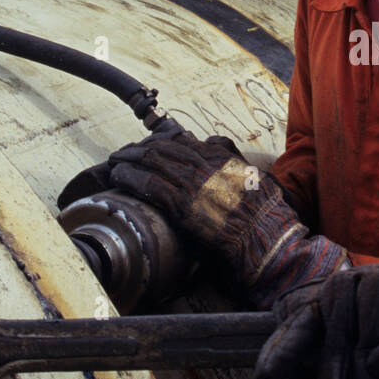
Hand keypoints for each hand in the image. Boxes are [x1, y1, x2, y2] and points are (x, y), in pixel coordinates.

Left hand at [104, 130, 343, 307]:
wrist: (263, 236)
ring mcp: (191, 182)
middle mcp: (203, 164)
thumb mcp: (255, 174)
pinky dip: (129, 177)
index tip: (147, 147)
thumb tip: (217, 142)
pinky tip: (118, 176)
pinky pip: (147, 183)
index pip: (181, 142)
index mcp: (220, 156)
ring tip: (115, 163)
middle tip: (123, 153)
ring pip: (150, 161)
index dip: (159, 143)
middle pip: (161, 148)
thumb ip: (234, 156)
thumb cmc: (263, 212)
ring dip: (128, 160)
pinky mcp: (181, 203)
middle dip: (138, 149)